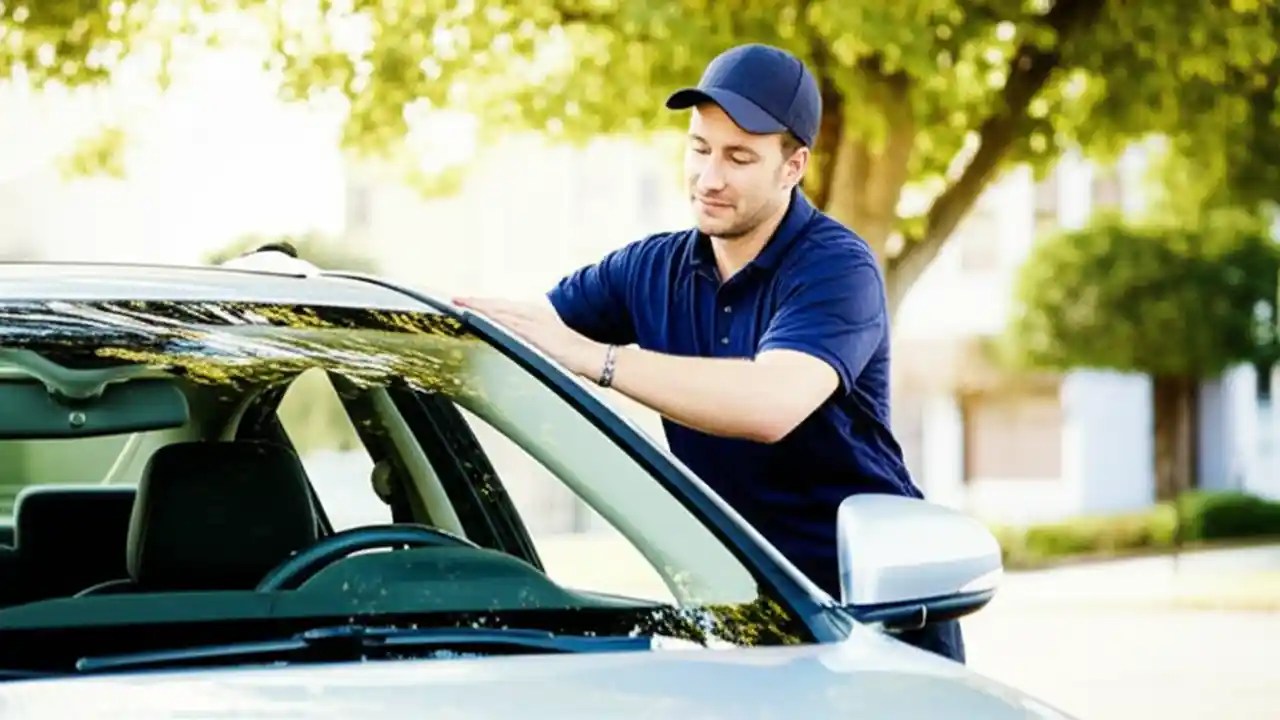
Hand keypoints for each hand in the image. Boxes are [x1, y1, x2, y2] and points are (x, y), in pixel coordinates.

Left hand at [453, 297, 605, 378]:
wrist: (585, 355)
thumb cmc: (568, 351)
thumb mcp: (544, 340)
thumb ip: (527, 337)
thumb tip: (512, 341)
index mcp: (532, 314)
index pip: (502, 306)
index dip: (483, 303)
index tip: (465, 302)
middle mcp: (530, 312)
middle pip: (497, 304)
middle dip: (476, 301)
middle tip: (455, 299)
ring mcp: (531, 320)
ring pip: (499, 309)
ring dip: (480, 306)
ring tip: (461, 304)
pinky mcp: (532, 330)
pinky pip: (507, 321)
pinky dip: (492, 317)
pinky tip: (481, 317)